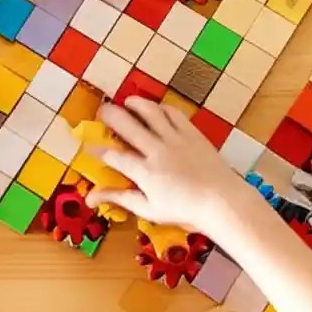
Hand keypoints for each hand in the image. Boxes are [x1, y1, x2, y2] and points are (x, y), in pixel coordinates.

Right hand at [84, 98, 262, 237]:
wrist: (221, 200)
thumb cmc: (184, 210)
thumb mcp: (148, 209)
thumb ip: (120, 199)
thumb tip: (91, 198)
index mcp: (144, 172)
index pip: (114, 156)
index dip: (99, 150)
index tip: (90, 146)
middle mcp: (156, 150)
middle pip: (127, 125)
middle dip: (110, 115)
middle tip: (101, 110)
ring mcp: (175, 139)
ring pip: (150, 112)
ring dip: (135, 104)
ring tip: (126, 102)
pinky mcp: (192, 133)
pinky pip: (173, 113)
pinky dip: (161, 108)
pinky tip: (155, 108)